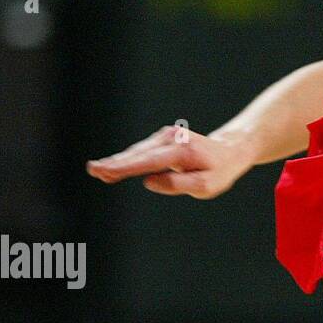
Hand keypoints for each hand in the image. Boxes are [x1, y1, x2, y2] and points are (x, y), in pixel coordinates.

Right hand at [86, 126, 255, 198]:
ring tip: (98, 171)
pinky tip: (112, 168)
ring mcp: (166, 136)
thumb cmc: (219, 171)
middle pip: (138, 154)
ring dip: (118, 162)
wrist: (230, 151)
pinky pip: (141, 151)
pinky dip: (127, 160)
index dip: (125, 168)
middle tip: (93, 169)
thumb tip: (149, 182)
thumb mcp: (206, 186)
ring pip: (137, 152)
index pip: (148, 162)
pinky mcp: (162, 138)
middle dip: (115, 163)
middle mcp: (172, 139)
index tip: (105, 171)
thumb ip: (178, 185)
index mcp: (182, 152)